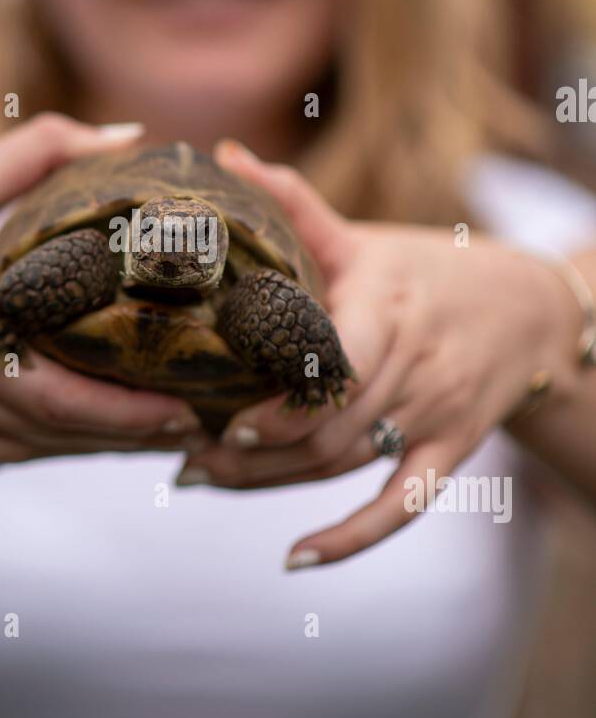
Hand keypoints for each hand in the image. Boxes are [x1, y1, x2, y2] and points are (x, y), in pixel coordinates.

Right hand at [0, 114, 202, 475]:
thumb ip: (36, 153)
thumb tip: (127, 133)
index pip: (60, 397)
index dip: (129, 413)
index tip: (189, 406)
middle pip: (54, 434)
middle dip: (126, 432)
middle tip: (194, 416)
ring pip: (28, 453)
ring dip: (88, 442)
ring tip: (153, 423)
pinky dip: (38, 441)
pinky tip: (80, 424)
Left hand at [176, 139, 582, 565]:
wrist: (529, 313)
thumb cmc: (428, 271)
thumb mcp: (364, 238)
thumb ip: (294, 205)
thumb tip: (222, 157)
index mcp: (388, 306)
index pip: (338, 365)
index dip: (283, 401)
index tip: (223, 415)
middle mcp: (414, 365)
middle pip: (328, 428)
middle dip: (255, 451)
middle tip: (187, 454)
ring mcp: (433, 415)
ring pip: (346, 466)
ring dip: (273, 483)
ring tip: (205, 477)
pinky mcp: (447, 453)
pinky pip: (400, 508)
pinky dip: (351, 539)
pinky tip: (297, 559)